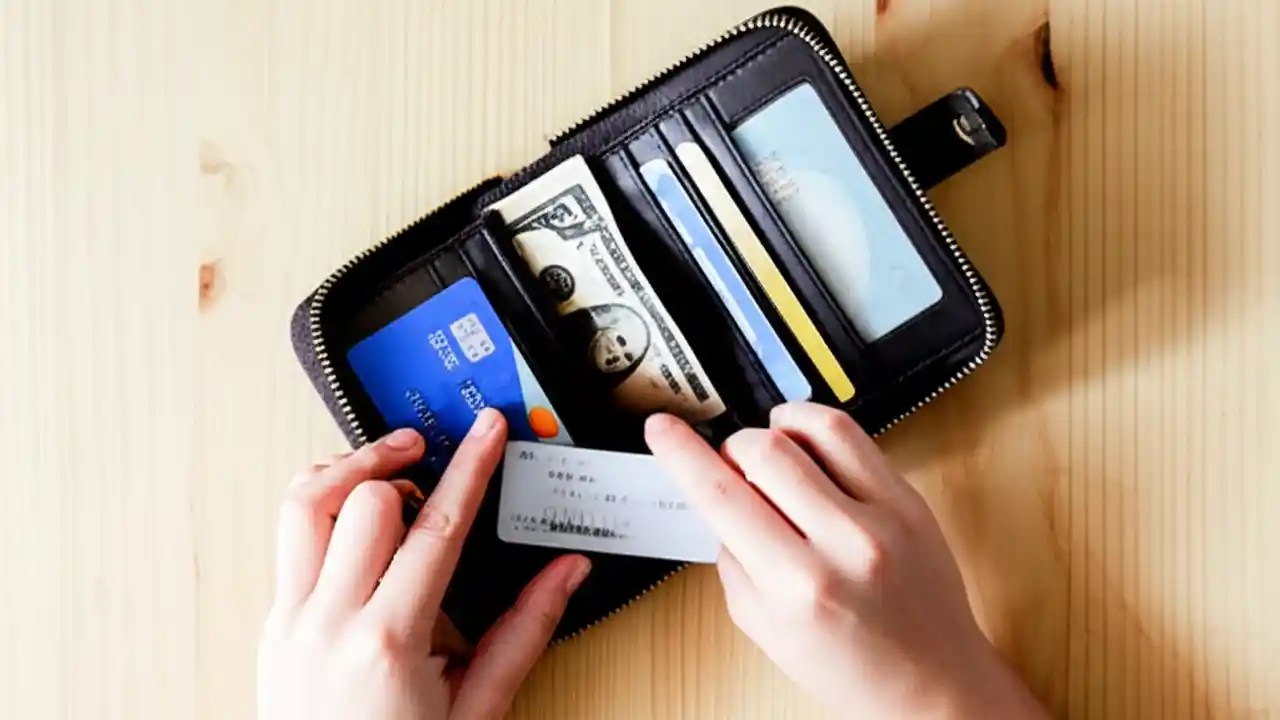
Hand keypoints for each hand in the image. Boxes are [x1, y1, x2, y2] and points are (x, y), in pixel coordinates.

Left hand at [259, 408, 590, 719]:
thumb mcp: (476, 708)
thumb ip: (524, 631)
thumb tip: (566, 573)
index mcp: (388, 642)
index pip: (436, 527)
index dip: (470, 467)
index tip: (486, 430)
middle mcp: (328, 621)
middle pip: (363, 500)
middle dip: (404, 465)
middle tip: (436, 459)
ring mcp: (290, 621)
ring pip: (305, 505)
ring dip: (349, 472)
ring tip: (387, 465)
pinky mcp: (272, 625)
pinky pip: (288, 540)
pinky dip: (322, 507)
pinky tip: (355, 516)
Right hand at [645, 403, 1046, 718]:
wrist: (933, 684)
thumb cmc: (851, 668)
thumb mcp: (763, 630)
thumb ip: (733, 560)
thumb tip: (717, 496)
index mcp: (797, 587)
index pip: (721, 497)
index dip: (682, 453)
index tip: (663, 429)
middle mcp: (843, 545)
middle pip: (762, 451)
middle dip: (731, 451)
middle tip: (731, 471)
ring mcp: (883, 516)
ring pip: (809, 429)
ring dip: (773, 432)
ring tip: (771, 456)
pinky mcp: (910, 498)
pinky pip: (854, 435)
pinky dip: (815, 428)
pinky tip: (808, 449)